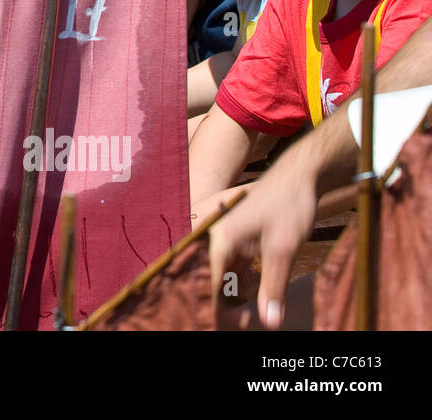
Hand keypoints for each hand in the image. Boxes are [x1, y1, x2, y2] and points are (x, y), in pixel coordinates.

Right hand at [208, 163, 317, 328]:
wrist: (299, 177)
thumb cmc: (289, 206)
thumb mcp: (283, 250)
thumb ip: (273, 288)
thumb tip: (270, 323)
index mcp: (218, 239)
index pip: (206, 283)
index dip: (213, 310)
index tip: (226, 327)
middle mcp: (213, 238)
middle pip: (208, 282)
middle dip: (224, 306)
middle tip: (246, 323)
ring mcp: (224, 240)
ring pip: (218, 278)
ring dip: (233, 296)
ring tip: (251, 312)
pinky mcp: (235, 242)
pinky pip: (229, 270)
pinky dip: (241, 283)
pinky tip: (256, 287)